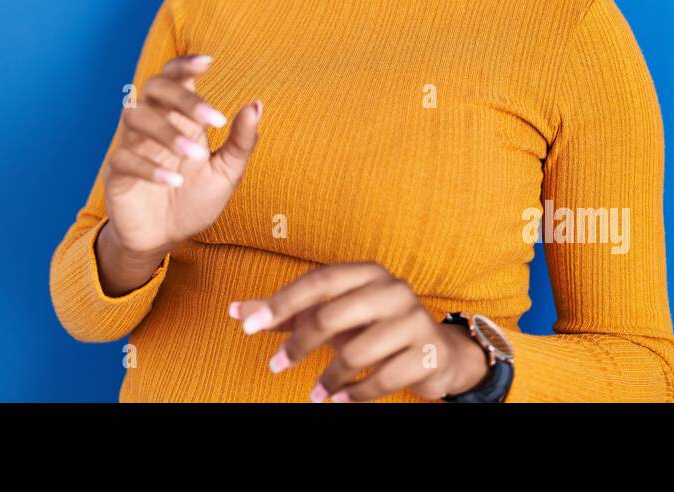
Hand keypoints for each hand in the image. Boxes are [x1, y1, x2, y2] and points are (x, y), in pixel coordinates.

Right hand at [102, 53, 262, 256]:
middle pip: (154, 88)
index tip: (209, 61)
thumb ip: (241, 141)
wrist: (164, 239)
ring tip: (196, 154)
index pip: (175, 77)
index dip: (186, 65)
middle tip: (215, 120)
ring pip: (137, 118)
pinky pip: (124, 158)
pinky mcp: (116, 172)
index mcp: (179, 117)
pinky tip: (174, 181)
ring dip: (168, 133)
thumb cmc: (195, 200)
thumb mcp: (226, 172)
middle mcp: (153, 123)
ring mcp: (131, 145)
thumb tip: (257, 104)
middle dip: (184, 97)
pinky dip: (150, 168)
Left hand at [228, 261, 490, 401]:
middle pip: (332, 315)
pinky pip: (383, 378)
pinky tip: (339, 401)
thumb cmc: (372, 328)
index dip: (282, 302)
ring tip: (315, 394)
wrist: (437, 352)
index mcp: (368, 272)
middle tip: (276, 365)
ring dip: (329, 378)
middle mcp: (393, 289)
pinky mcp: (428, 353)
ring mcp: (414, 320)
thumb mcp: (332, 315)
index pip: (318, 280)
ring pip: (357, 351)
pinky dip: (355, 395)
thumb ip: (288, 313)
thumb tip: (236, 311)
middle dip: (299, 345)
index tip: (248, 327)